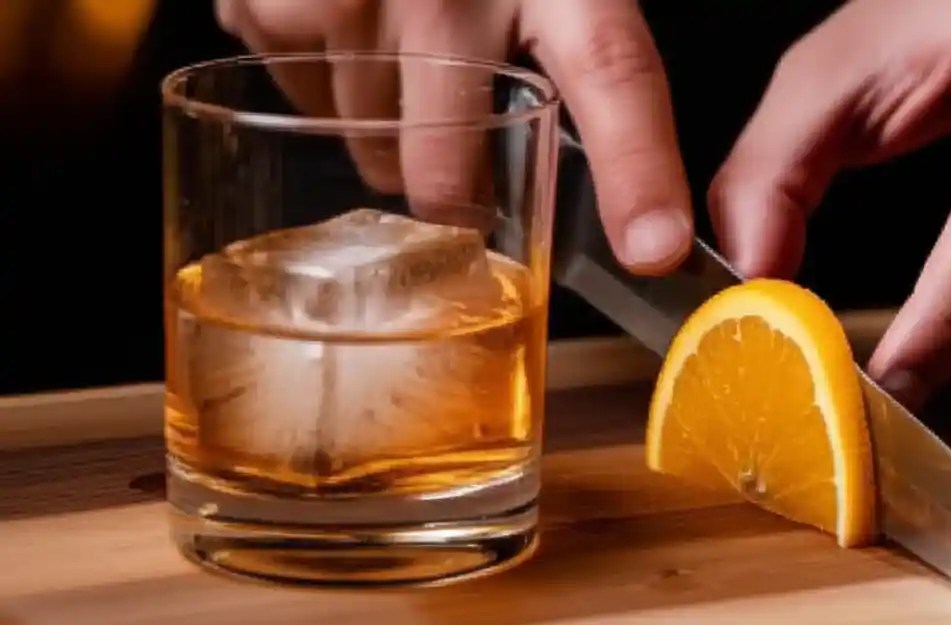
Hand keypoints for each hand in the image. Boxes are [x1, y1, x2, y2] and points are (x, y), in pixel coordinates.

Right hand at [215, 0, 692, 273]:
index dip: (638, 171)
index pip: (613, 73)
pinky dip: (330, 91)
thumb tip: (650, 206)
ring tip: (403, 59)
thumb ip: (593, 46)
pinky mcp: (271, 5)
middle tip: (467, 182)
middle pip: (451, 170)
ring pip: (371, 148)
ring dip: (390, 135)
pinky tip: (351, 32)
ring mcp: (353, 0)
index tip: (655, 250)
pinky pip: (305, 107)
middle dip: (457, 201)